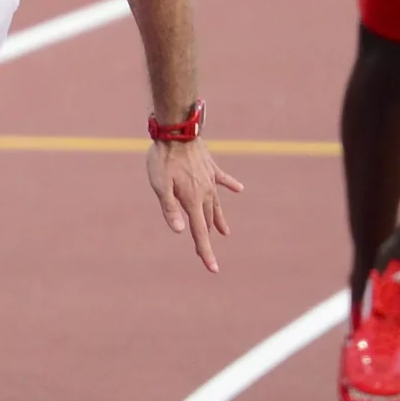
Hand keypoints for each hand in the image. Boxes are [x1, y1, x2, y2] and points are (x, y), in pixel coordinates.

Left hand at [147, 139, 242, 272]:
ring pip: (215, 204)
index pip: (199, 232)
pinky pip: (223, 179)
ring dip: (218, 219)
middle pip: (206, 220)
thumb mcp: (160, 186)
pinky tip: (239, 189)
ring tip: (224, 232)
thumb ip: (170, 209)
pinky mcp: (210, 167)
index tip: (213, 269)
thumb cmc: (163, 159)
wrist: (176, 132)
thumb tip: (181, 231)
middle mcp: (205, 193)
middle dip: (206, 237)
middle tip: (205, 253)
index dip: (205, 252)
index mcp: (192, 200)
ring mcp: (209, 179)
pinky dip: (230, 185)